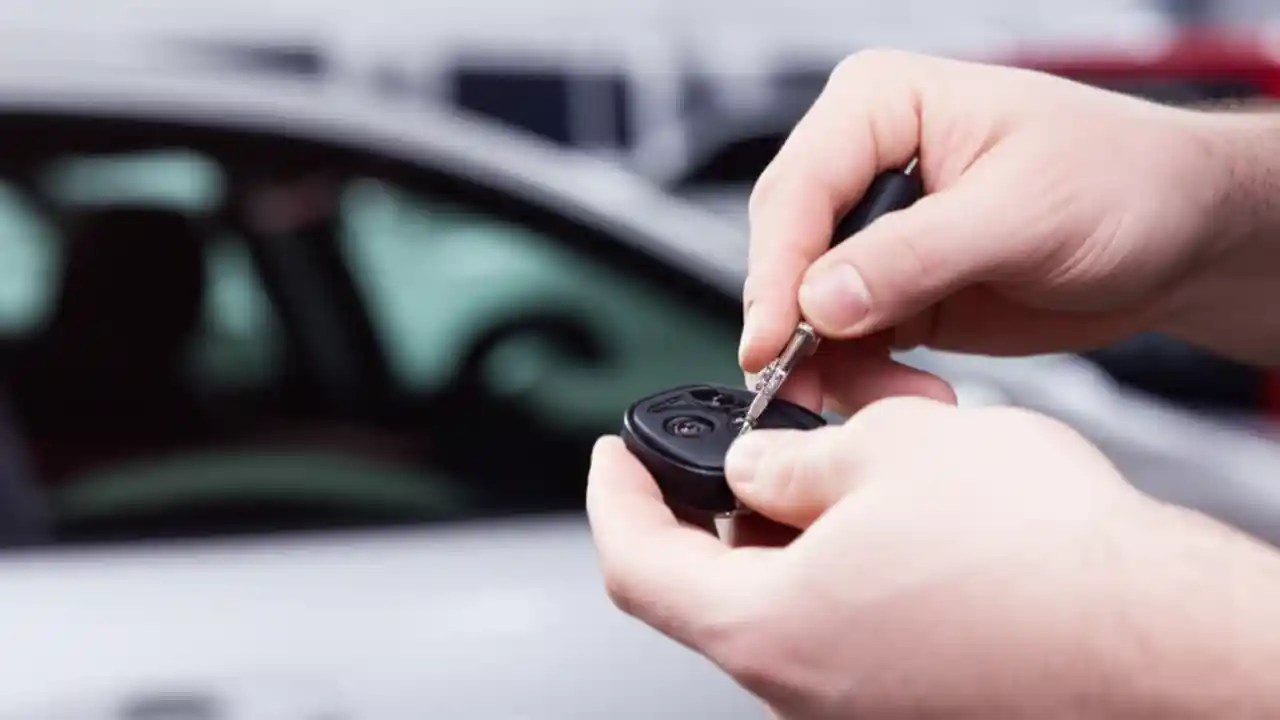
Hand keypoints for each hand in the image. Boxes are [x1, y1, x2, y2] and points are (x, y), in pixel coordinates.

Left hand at [587, 398, 1279, 717]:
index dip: (613, 499)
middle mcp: (805, 688)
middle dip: (727, 502)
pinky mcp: (916, 702)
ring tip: (860, 463)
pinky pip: (850, 627)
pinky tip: (906, 516)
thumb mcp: (883, 453)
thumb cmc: (1039, 555)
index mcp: (768, 628)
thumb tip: (755, 474)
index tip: (614, 456)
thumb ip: (788, 465)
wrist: (1160, 635)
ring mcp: (862, 704)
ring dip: (804, 529)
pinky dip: (852, 565)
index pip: (635, 566)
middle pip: (715, 586)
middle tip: (761, 446)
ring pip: (791, 601)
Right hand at [741, 50, 1279, 411]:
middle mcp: (864, 164)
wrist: (1179, 236)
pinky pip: (846, 344)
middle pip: (787, 251)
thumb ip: (915, 256)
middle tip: (802, 388)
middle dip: (795, 327)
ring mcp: (874, 232)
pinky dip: (865, 379)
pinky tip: (915, 394)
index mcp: (881, 106)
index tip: (770, 342)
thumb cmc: (1122, 181)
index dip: (777, 270)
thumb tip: (818, 302)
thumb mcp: (1022, 214)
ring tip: (893, 401)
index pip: (799, 188)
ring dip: (835, 366)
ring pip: (807, 310)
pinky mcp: (891, 290)